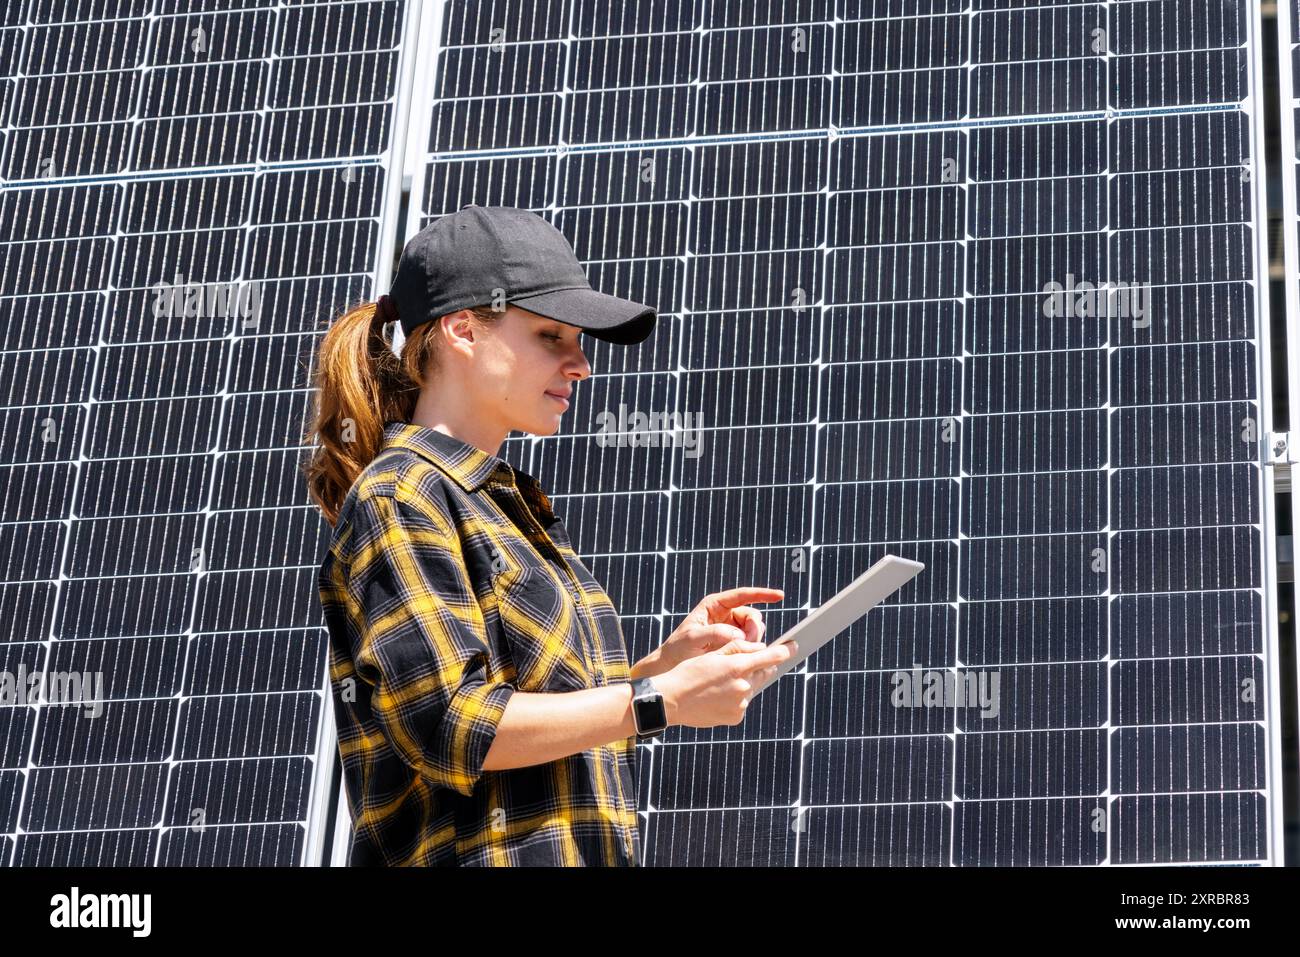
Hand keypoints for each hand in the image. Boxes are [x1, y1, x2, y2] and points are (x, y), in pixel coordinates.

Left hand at [640, 587, 783, 676]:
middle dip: (754, 630)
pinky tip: (745, 658)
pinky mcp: (733, 645)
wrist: (672, 667)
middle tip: (747, 644)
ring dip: (753, 642)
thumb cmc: (677, 649)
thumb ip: (714, 633)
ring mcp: (731, 629)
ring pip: (754, 632)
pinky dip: (751, 650)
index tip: (780, 596)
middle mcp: (725, 615)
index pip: (743, 595)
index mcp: (714, 606)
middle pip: (752, 616)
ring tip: (739, 653)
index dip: (763, 595)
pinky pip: (750, 644)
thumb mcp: (692, 639)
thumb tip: (738, 634)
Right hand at [656, 639, 797, 728]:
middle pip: (765, 672)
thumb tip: (761, 647)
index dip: (786, 649)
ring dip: (746, 682)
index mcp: (737, 666)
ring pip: (753, 688)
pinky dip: (737, 697)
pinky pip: (742, 703)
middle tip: (757, 660)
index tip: (795, 645)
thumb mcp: (712, 654)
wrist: (671, 701)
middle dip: (763, 665)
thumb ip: (739, 648)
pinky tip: (719, 695)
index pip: (771, 656)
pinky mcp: (735, 717)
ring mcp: (740, 704)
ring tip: (724, 680)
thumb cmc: (689, 673)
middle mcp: (743, 686)